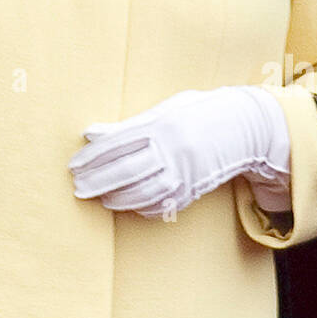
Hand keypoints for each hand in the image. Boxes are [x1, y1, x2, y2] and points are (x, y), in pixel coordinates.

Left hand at [68, 85, 290, 219]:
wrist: (242, 126)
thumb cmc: (196, 112)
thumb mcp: (163, 110)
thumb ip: (128, 125)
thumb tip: (92, 134)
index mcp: (161, 125)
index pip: (117, 144)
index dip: (92, 157)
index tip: (74, 165)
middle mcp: (172, 150)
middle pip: (125, 171)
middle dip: (98, 181)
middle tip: (77, 187)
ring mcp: (184, 172)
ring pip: (142, 193)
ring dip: (117, 198)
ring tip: (99, 198)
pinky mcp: (193, 189)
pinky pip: (162, 205)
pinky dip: (142, 208)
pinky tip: (128, 205)